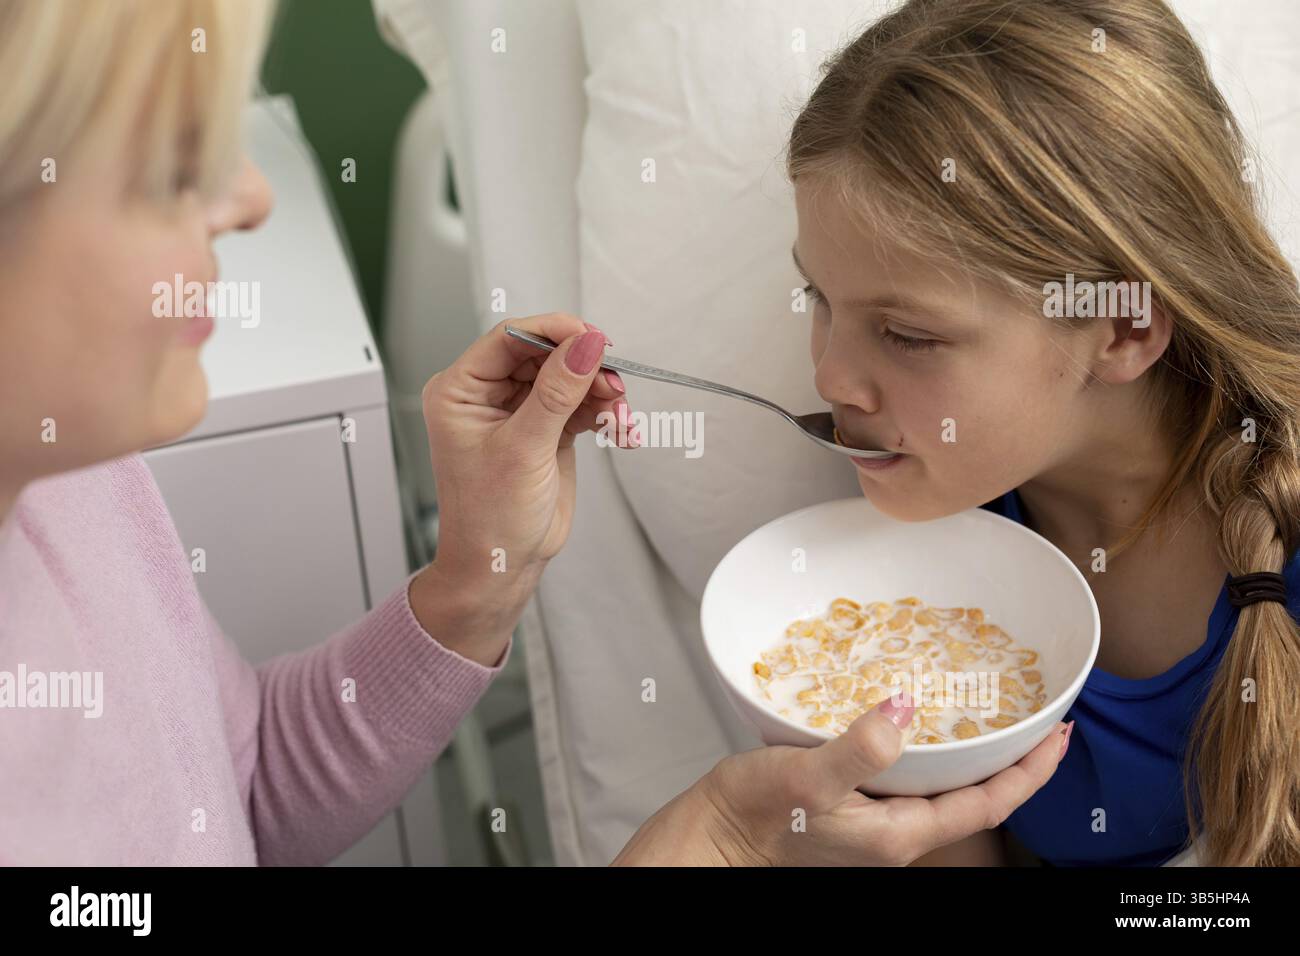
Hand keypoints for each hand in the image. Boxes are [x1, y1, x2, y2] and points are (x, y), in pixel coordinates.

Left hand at [408, 314, 632, 663]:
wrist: (502, 567)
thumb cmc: (490, 519)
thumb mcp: (524, 450)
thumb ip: (557, 393)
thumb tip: (587, 345)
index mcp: (460, 391)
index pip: (509, 339)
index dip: (554, 333)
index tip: (593, 337)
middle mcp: (486, 395)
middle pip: (546, 356)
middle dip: (585, 368)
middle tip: (616, 384)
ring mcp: (518, 411)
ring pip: (568, 379)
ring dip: (600, 393)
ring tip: (619, 417)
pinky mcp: (546, 430)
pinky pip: (580, 405)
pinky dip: (603, 414)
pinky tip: (620, 432)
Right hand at [614, 695, 1068, 865]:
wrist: (711, 844)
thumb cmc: (754, 817)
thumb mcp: (807, 777)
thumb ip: (859, 749)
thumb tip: (906, 709)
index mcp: (900, 832)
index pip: (988, 803)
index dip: (1030, 770)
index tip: (1062, 732)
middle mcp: (895, 834)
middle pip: (972, 796)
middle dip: (1009, 757)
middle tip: (1033, 710)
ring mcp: (873, 824)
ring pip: (939, 786)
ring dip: (968, 752)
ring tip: (985, 708)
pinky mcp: (849, 808)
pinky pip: (904, 778)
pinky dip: (925, 749)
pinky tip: (911, 721)